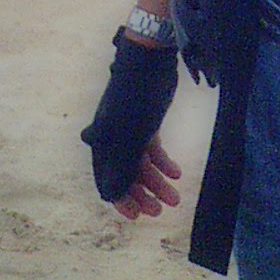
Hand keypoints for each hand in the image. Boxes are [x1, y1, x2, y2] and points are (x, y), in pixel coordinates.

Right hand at [81, 31, 178, 202]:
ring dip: (158, 182)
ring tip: (175, 198)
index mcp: (103, 145)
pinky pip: (153, 150)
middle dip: (143, 195)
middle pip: (127, 175)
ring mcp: (130, 132)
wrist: (148, 62)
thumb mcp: (129, 137)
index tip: (136, 217)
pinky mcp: (146, 123)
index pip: (108, 181)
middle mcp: (113, 140)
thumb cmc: (135, 100)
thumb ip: (121, 166)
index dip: (121, 200)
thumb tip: (111, 196)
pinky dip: (164, 163)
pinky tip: (177, 174)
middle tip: (161, 211)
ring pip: (142, 164)